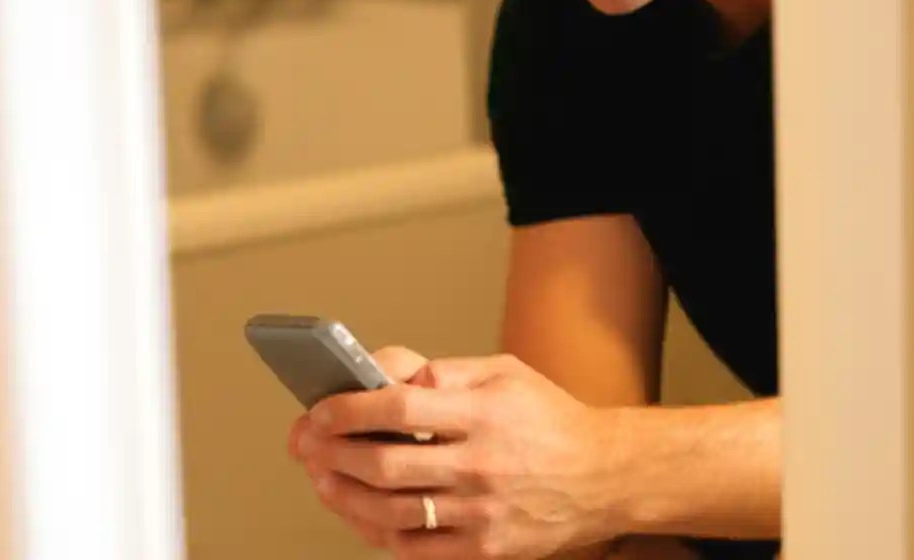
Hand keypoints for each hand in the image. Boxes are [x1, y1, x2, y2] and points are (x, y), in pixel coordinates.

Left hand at [287, 347, 625, 559]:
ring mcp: (482, 513)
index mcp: (485, 412)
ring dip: (343, 496)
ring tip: (322, 478)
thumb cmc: (550, 418)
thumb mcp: (503, 372)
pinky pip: (414, 550)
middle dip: (332, 455)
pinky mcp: (485, 550)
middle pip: (385, 466)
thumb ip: (442, 372)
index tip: (320, 410)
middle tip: (307, 445)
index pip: (399, 409)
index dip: (348, 410)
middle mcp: (482, 464)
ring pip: (390, 513)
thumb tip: (382, 376)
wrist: (606, 476)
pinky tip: (358, 514)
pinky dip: (375, 532)